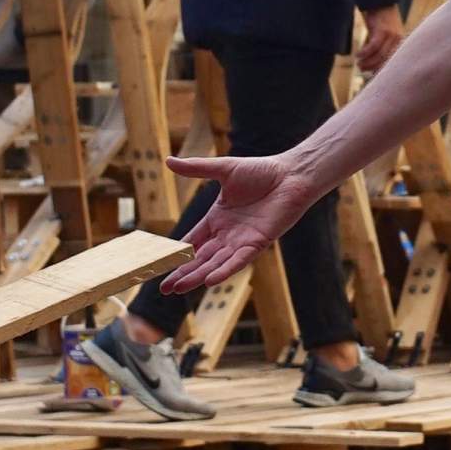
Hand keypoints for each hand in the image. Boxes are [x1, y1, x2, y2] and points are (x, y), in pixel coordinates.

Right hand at [166, 151, 313, 290]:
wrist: (290, 175)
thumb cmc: (261, 171)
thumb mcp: (223, 169)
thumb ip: (195, 169)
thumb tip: (167, 161)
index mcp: (216, 219)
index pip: (192, 241)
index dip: (177, 254)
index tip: (160, 266)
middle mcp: (227, 234)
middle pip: (200, 258)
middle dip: (182, 273)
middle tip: (164, 288)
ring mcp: (241, 241)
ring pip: (215, 263)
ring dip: (197, 276)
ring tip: (179, 288)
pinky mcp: (257, 243)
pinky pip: (238, 261)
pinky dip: (224, 271)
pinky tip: (209, 281)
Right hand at [356, 6, 405, 75]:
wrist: (380, 1)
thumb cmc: (380, 19)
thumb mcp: (381, 34)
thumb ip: (379, 47)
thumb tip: (370, 62)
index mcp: (399, 42)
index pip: (392, 61)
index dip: (381, 69)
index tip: (372, 74)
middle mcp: (398, 40)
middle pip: (385, 60)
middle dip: (373, 67)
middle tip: (362, 69)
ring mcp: (391, 35)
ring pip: (379, 55)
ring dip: (368, 61)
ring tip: (359, 64)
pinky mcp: (383, 30)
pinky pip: (373, 46)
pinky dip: (365, 52)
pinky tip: (358, 55)